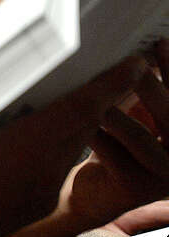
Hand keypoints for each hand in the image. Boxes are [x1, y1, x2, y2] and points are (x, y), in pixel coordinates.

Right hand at [0, 56, 146, 236]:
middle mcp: (40, 173)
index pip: (80, 109)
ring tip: (66, 96)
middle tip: (106, 65)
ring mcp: (40, 193)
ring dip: (76, 121)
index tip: (134, 63)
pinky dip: (54, 147)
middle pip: (82, 125)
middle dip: (99, 95)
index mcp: (20, 149)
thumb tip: (0, 73)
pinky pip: (53, 168)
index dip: (110, 83)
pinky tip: (36, 136)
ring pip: (69, 147)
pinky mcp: (33, 205)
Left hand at [59, 40, 168, 228]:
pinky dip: (95, 134)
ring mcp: (163, 176)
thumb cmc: (117, 146)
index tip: (159, 41)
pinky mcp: (134, 189)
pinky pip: (112, 154)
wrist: (93, 195)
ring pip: (140, 137)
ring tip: (94, 94)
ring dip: (115, 112)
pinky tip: (76, 121)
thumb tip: (137, 48)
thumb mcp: (137, 114)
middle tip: (127, 63)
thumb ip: (146, 87)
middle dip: (148, 86)